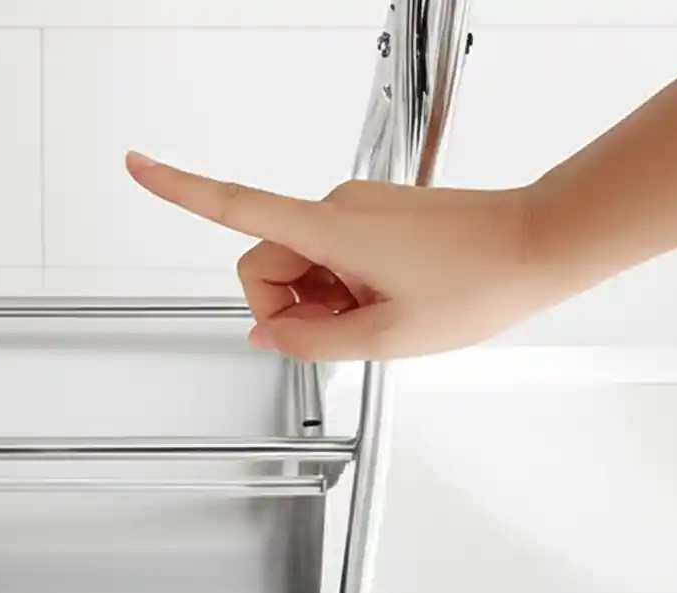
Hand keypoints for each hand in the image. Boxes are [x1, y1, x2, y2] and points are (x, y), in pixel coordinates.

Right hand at [125, 151, 556, 360]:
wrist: (540, 244)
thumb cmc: (479, 281)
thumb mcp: (387, 338)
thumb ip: (312, 342)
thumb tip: (266, 335)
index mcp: (329, 230)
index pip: (234, 206)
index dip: (178, 188)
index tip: (136, 166)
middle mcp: (333, 208)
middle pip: (265, 262)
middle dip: (287, 306)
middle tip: (342, 331)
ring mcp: (353, 210)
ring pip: (299, 264)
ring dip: (321, 301)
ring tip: (378, 316)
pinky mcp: (370, 215)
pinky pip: (329, 256)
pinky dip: (342, 288)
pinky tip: (386, 301)